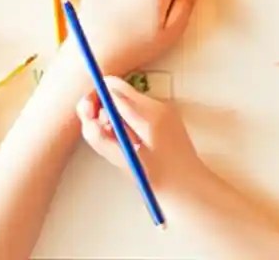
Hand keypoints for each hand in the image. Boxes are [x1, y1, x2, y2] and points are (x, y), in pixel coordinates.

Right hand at [76, 76, 203, 189]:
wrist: (190, 191)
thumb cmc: (159, 181)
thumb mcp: (124, 161)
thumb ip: (102, 137)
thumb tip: (89, 116)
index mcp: (148, 115)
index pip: (113, 88)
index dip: (96, 98)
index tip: (87, 113)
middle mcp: (157, 107)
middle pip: (118, 92)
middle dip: (103, 108)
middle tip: (99, 130)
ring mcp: (163, 112)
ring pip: (126, 104)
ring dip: (115, 120)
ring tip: (120, 145)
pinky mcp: (164, 119)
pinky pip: (136, 113)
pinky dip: (127, 125)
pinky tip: (132, 145)